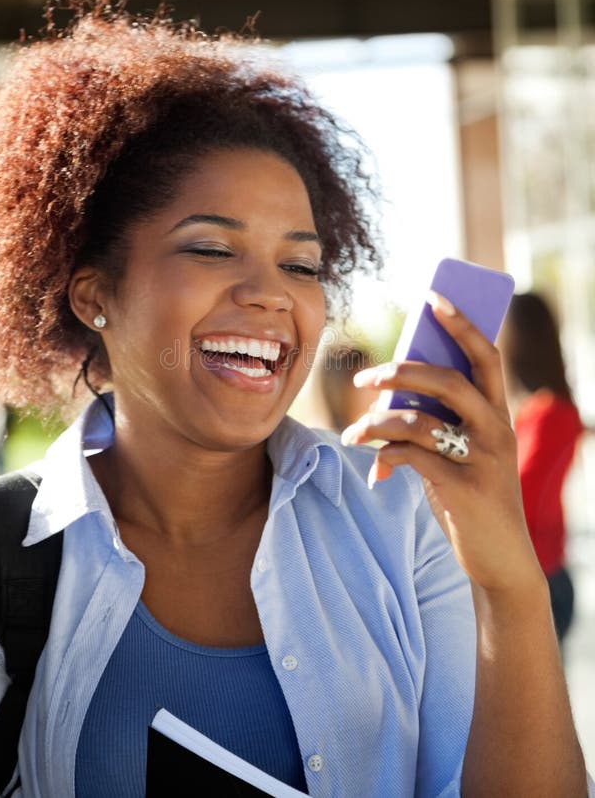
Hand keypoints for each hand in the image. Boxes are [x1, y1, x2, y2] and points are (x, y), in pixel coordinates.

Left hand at [340, 291, 541, 594]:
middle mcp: (496, 429)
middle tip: (364, 379)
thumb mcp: (464, 453)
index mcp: (498, 413)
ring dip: (376, 424)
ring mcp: (483, 458)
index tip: (433, 296)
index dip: (461, 323)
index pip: (486, 355)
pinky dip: (386, 456)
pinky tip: (377, 468)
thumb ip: (437, 423)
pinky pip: (412, 457)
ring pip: (419, 421)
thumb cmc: (472, 494)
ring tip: (352, 435)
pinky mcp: (464, 488)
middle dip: (400, 372)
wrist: (500, 557)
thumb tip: (385, 403)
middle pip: (446, 380)